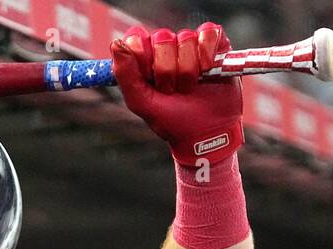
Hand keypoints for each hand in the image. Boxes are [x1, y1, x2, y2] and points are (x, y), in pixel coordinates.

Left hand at [110, 23, 242, 166]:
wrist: (205, 134)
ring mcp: (192, 45)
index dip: (142, 56)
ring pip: (186, 38)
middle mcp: (168, 48)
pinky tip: (208, 71)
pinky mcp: (216, 44)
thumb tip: (116, 44)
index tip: (149, 77)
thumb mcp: (142, 102)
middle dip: (167, 70)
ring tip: (190, 87)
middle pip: (162, 38)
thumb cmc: (172, 120)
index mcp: (146, 59)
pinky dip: (207, 53)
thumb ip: (125, 75)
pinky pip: (209, 32)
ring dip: (188, 69)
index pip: (137, 38)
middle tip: (172, 90)